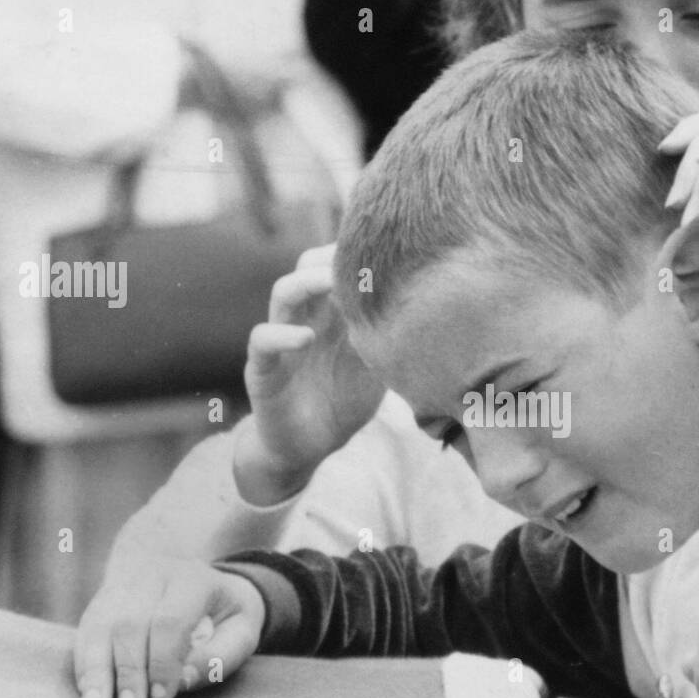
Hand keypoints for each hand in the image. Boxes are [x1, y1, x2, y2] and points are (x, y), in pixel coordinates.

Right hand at [74, 558, 265, 697]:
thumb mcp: (242, 630)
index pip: (171, 619)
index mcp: (193, 579)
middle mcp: (153, 574)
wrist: (194, 579)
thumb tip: (182, 680)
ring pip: (100, 623)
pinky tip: (86, 690)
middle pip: (130, 622)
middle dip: (128, 669)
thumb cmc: (224, 616)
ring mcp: (123, 584)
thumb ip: (220, 656)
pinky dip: (84, 662)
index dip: (164, 661)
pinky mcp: (102, 599)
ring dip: (96, 668)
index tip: (161, 697)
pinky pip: (87, 628)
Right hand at [235, 244, 385, 503]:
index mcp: (331, 311)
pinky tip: (306, 338)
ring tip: (333, 285)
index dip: (356, 252)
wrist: (308, 447)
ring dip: (307, 283)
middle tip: (361, 262)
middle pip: (307, 264)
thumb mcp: (377, 364)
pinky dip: (281, 334)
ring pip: (283, 292)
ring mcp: (280, 338)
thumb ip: (392, 336)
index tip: (388, 249)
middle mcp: (304, 316)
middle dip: (332, 257)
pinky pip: (261, 340)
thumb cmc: (343, 401)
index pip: (336, 263)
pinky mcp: (261, 369)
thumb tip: (437, 312)